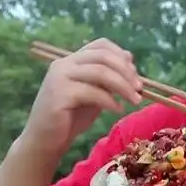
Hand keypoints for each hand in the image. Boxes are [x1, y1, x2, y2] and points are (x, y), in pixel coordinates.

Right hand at [22, 38, 142, 153]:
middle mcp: (63, 64)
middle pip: (103, 56)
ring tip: (135, 100)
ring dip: (123, 86)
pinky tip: (117, 110)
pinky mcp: (59, 95)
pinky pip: (92, 92)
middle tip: (140, 89)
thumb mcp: (94, 94)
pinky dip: (110, 101)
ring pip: (100, 72)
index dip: (121, 55)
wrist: (46, 141)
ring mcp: (59, 78)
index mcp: (71, 60)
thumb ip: (107, 78)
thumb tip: (129, 58)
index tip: (135, 74)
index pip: (100, 45)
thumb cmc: (71, 118)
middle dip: (126, 72)